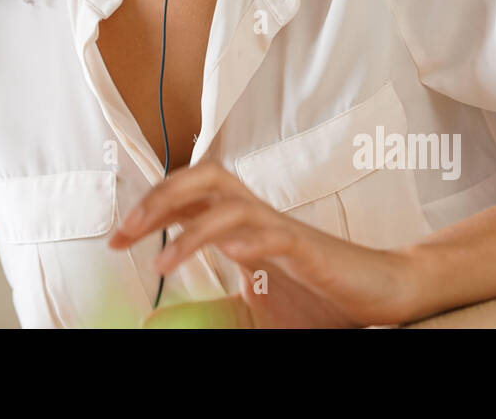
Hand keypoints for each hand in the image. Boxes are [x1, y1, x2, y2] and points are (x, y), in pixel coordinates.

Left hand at [106, 160, 419, 327]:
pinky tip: (227, 258)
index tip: (116, 239)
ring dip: (187, 226)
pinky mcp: (306, 247)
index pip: (188, 197)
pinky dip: (242, 241)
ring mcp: (281, 227)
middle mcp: (257, 216)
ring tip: (158, 259)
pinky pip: (271, 232)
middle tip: (125, 231)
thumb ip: (220, 298)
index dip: (149, 209)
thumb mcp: (256, 300)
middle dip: (159, 198)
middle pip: (202, 179)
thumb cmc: (319, 297)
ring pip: (228, 200)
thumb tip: (170, 315)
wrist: (379, 294)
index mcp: (241, 224)